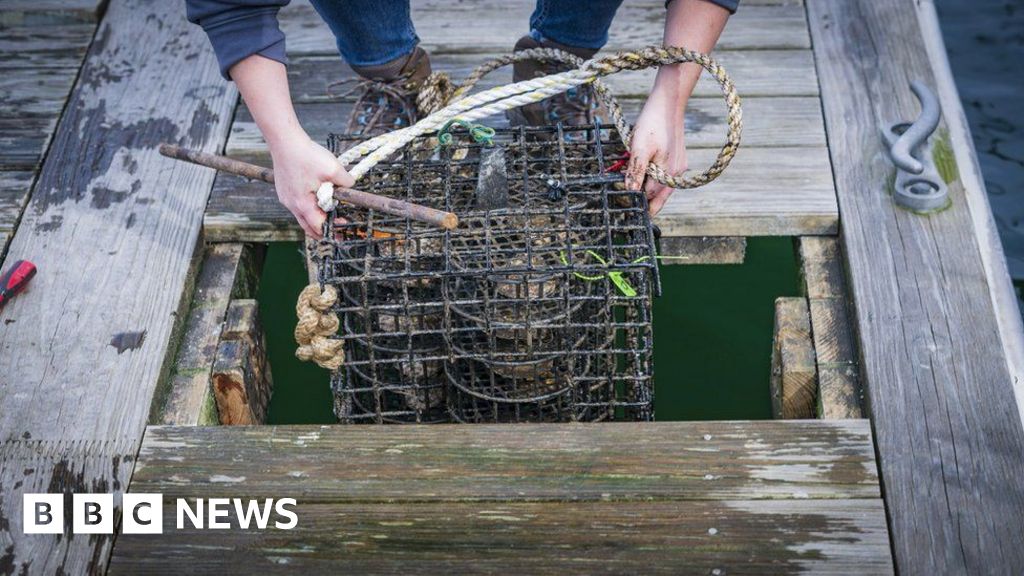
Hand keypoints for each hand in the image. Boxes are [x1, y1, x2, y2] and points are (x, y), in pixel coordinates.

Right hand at [269, 134, 354, 237]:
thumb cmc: (307, 155)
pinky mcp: (283, 190)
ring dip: (315, 217)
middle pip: (308, 227)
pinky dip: (308, 206)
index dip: (333, 230)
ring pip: (302, 216)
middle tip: (337, 231)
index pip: (319, 227)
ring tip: (329, 212)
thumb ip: (346, 182)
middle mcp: (291, 205)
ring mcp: (285, 198)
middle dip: (323, 231)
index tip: (345, 225)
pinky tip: (316, 196)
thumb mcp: (333, 169)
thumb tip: (350, 187)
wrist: (284, 140)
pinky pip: (297, 205)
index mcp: (302, 204)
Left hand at [625, 80, 687, 215]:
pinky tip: (647, 171)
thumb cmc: (653, 123)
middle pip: (658, 196)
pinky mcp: (679, 159)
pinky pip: (666, 175)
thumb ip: (635, 171)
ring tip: (636, 188)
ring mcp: (680, 166)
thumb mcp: (639, 148)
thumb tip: (631, 191)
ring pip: (662, 186)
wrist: (669, 102)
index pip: (650, 198)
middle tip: (632, 209)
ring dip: (649, 188)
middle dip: (646, 202)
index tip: (627, 208)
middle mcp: (676, 174)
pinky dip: (655, 177)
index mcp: (667, 174)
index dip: (638, 203)